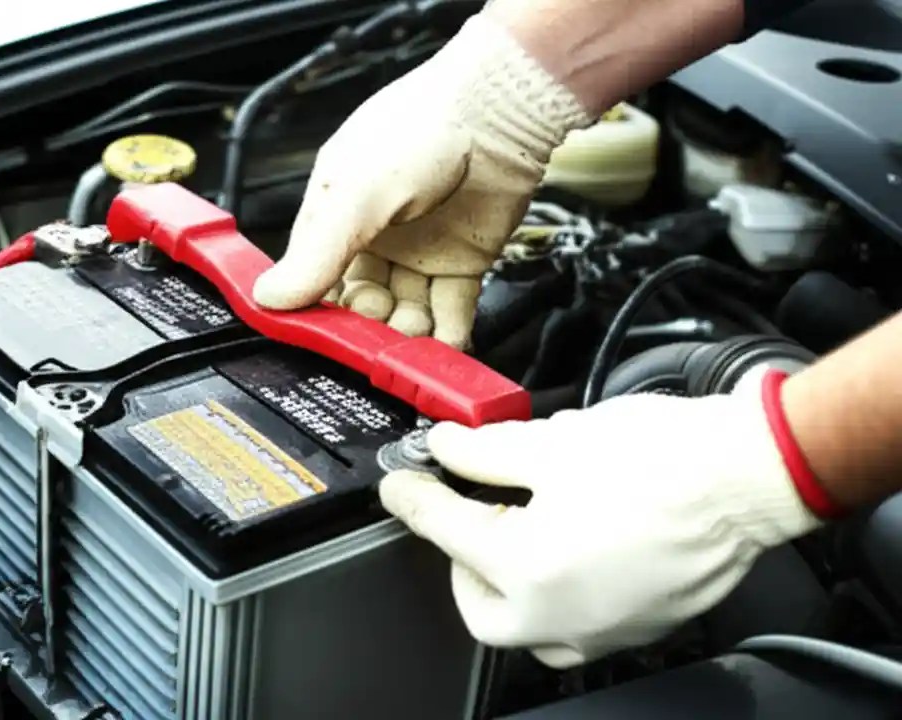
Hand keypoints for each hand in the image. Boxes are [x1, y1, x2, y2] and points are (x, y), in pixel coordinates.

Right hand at [252, 13, 591, 349]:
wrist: (496, 111)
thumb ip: (315, 253)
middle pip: (361, 301)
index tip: (320, 336)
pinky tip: (441, 345)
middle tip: (374, 333)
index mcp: (336, 214)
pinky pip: (451, 309)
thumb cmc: (420, 127)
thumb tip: (271, 296)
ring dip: (406, 333)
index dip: (316, 310)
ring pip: (405, 310)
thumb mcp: (351, 195)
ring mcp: (421, 250)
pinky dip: (447, 332)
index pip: (315, 277)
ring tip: (411, 336)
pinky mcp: (463, 260)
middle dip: (366, 325)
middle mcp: (375, 236)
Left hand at [378, 373, 820, 667]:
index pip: (442, 530)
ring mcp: (601, 631)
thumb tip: (448, 449)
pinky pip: (575, 620)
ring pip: (526, 621)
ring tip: (527, 526)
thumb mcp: (551, 444)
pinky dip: (557, 587)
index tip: (401, 484)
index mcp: (525, 570)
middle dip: (464, 557)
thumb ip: (484, 452)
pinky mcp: (638, 627)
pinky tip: (572, 542)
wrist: (749, 476)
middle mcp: (559, 616)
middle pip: (477, 602)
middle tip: (474, 510)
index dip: (414, 497)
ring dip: (510, 580)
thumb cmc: (663, 460)